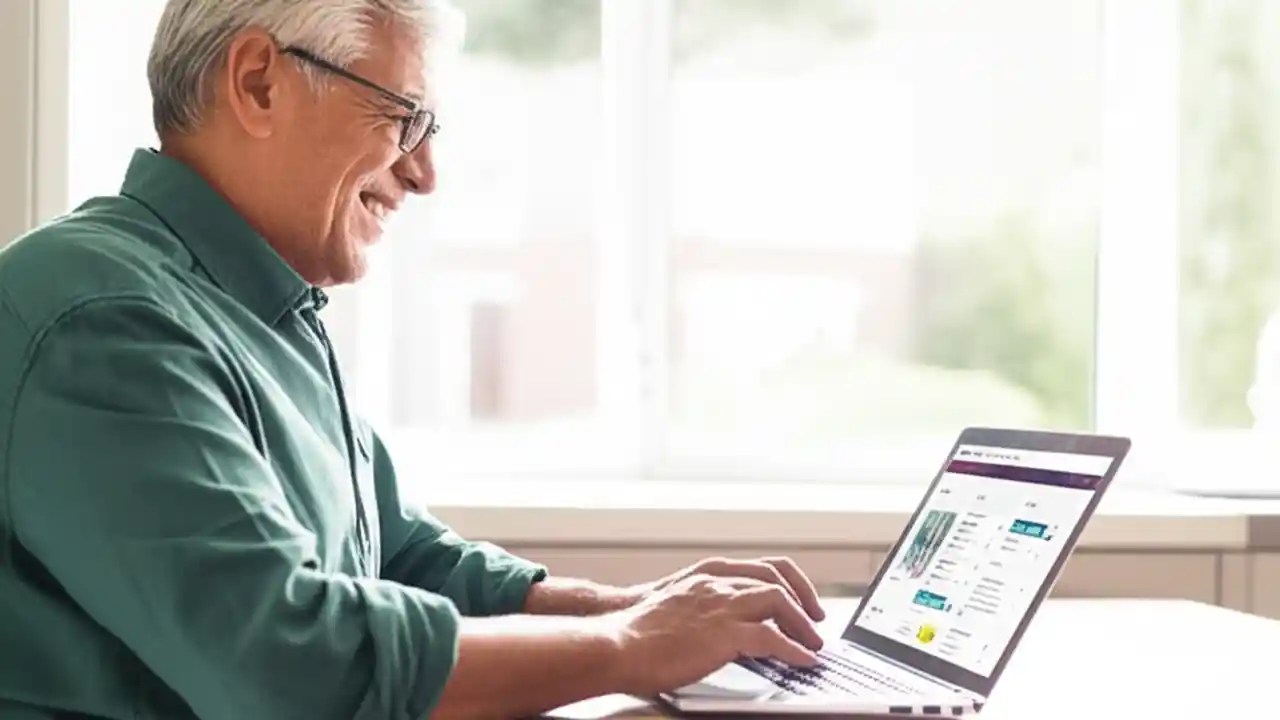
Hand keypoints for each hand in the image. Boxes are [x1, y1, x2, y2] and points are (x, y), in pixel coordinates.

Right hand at [605, 574, 823, 695]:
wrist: (617, 643)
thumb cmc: (637, 630)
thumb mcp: (677, 604)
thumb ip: (704, 605)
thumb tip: (726, 624)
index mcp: (708, 573)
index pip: (764, 566)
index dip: (791, 583)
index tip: (803, 600)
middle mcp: (718, 582)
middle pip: (777, 581)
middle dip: (803, 602)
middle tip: (815, 624)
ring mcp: (721, 605)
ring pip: (779, 603)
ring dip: (802, 625)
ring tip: (813, 644)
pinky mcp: (723, 634)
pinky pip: (772, 638)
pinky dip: (794, 649)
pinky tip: (802, 660)